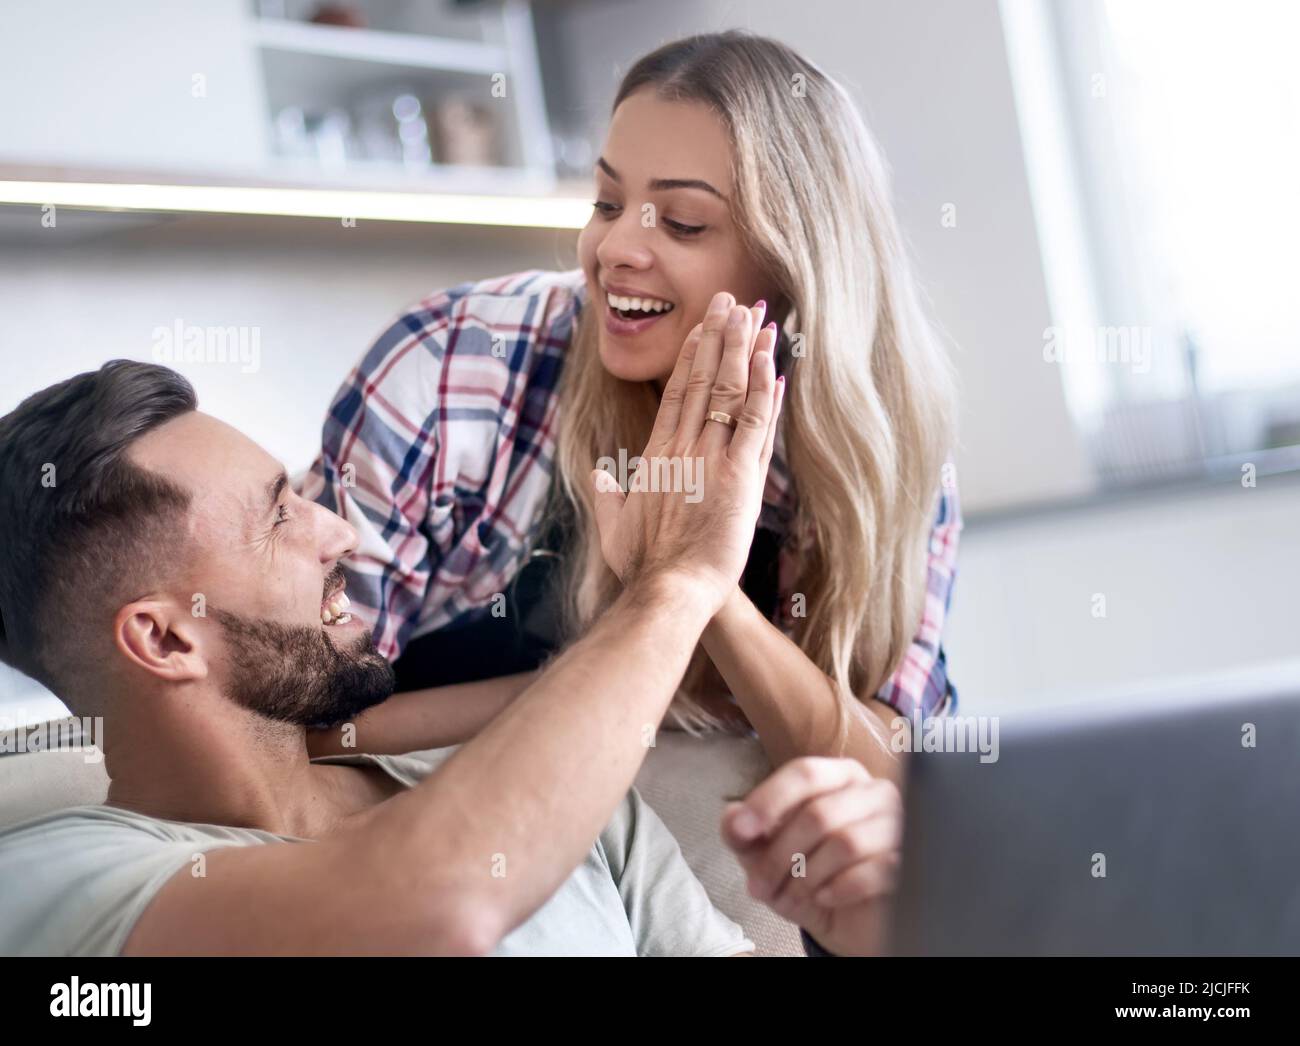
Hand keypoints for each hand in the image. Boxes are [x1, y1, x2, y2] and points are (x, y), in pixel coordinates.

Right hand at [591, 292, 783, 616]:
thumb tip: (598, 473)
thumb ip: (606, 494)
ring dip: (743, 350)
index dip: (691, 356)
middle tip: (731, 301)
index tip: (701, 328)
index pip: (676, 393)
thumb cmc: (642, 565)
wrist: (666, 589)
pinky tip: (772, 360)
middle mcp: (683, 447)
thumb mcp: (613, 525)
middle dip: (718, 336)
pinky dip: (764, 388)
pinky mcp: (738, 475)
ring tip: (754, 315)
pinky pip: (755, 421)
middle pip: (703, 379)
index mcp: (657, 455)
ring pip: (729, 391)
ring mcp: (711, 458)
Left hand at [721, 757, 902, 956]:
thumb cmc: (811, 874)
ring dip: (806, 877)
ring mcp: (900, 826)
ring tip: (789, 897)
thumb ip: (745, 832)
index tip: (741, 831)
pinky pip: (873, 871)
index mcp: (841, 776)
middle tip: (758, 886)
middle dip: (780, 855)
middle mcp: (875, 792)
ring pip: (845, 842)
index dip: (769, 800)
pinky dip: (838, 889)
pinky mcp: (913, 864)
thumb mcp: (767, 854)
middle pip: (819, 812)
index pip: (805, 773)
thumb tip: (732, 818)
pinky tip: (824, 898)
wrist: (852, 919)